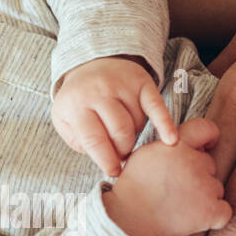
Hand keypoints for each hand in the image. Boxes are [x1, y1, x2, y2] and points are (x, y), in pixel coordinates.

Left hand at [52, 55, 179, 177]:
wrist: (92, 63)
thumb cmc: (80, 101)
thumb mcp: (65, 121)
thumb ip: (79, 142)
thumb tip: (105, 158)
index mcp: (76, 105)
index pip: (94, 140)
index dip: (106, 160)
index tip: (114, 171)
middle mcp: (98, 91)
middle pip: (120, 132)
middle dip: (123, 149)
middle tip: (120, 151)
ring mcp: (121, 85)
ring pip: (138, 123)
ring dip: (134, 134)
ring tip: (124, 130)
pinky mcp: (141, 81)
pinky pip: (157, 107)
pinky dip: (165, 125)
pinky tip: (171, 140)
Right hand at [103, 118, 231, 235]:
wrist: (128, 220)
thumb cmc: (133, 190)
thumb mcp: (144, 155)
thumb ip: (168, 146)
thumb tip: (190, 144)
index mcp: (176, 144)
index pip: (205, 128)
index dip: (209, 137)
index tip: (208, 145)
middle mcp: (193, 161)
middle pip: (209, 165)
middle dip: (198, 175)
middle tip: (175, 190)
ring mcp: (205, 186)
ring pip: (216, 188)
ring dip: (204, 197)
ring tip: (178, 206)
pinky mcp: (211, 210)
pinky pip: (224, 212)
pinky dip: (214, 217)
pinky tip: (195, 220)